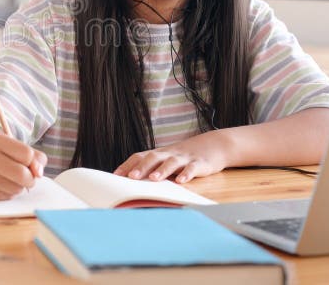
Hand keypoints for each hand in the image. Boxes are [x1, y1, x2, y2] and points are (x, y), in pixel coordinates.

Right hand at [0, 132, 46, 200]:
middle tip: (26, 177)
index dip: (31, 160)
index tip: (25, 160)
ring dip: (19, 187)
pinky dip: (8, 194)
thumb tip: (38, 173)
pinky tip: (0, 186)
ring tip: (10, 179)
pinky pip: (5, 198)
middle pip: (22, 174)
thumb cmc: (2, 156)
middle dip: (30, 178)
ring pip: (15, 189)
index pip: (27, 154)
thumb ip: (36, 158)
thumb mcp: (17, 148)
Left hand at [113, 130, 230, 183]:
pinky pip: (192, 169)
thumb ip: (152, 169)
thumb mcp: (167, 160)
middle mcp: (169, 154)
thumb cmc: (184, 157)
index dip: (127, 165)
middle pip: (153, 157)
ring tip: (153, 179)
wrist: (213, 145)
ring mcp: (184, 158)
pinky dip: (186, 174)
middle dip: (141, 167)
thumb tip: (131, 183)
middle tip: (131, 177)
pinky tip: (181, 181)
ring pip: (171, 162)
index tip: (115, 175)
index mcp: (159, 154)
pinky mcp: (199, 163)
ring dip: (162, 170)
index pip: (139, 156)